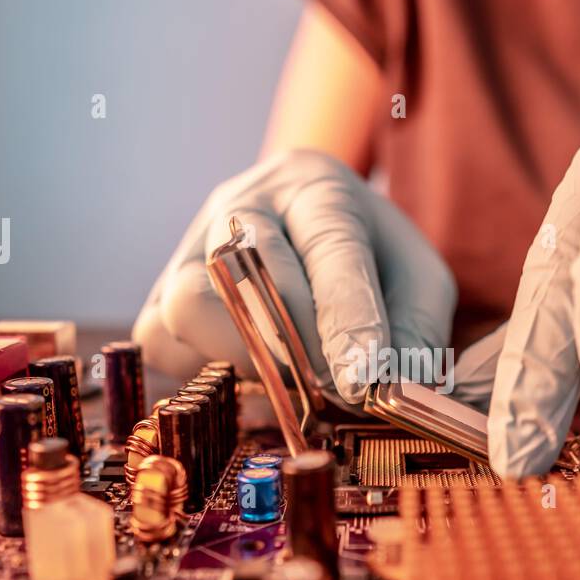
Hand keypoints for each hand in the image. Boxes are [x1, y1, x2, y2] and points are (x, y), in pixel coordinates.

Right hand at [133, 148, 456, 405]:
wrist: (317, 231)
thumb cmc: (374, 259)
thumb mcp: (418, 282)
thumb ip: (416, 332)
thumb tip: (397, 391)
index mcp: (317, 186)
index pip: (329, 248)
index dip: (344, 319)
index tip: (361, 380)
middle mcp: (242, 203)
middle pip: (241, 273)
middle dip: (293, 347)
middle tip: (334, 392)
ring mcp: (190, 243)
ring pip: (188, 308)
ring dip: (246, 359)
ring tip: (293, 378)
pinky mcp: (161, 289)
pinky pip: (161, 339)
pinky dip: (205, 367)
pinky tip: (250, 368)